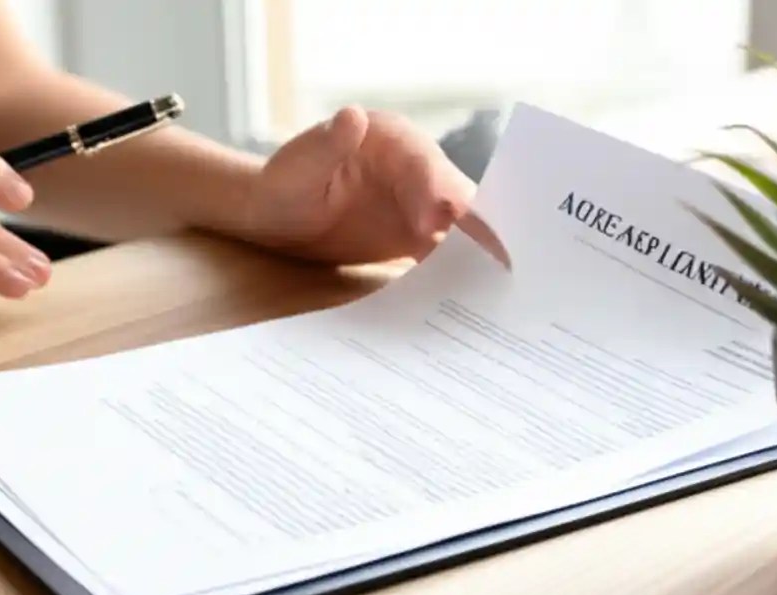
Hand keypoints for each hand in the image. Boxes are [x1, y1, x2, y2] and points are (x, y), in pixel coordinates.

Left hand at [240, 106, 506, 266]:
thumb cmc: (283, 184)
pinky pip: (446, 252)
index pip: (423, 162)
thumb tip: (353, 116)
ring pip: (461, 226)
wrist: (278, 217)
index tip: (431, 224)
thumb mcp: (297, 167)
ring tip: (498, 282)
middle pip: (456, 194)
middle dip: (474, 225)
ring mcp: (422, 203)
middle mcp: (417, 169)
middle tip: (492, 259)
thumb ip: (325, 146)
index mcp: (392, 140)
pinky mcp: (419, 236)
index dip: (433, 190)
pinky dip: (461, 271)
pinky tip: (473, 296)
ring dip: (478, 252)